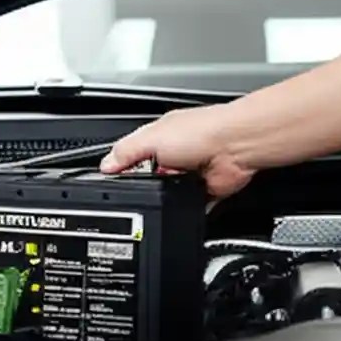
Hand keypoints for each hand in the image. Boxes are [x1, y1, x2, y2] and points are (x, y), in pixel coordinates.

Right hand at [98, 104, 256, 199]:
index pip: (133, 155)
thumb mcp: (151, 138)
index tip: (111, 180)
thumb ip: (126, 152)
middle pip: (150, 178)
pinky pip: (190, 206)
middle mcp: (176, 155)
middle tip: (142, 188)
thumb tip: (105, 165)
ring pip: (169, 195)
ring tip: (166, 192)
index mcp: (160, 138)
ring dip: (167, 197)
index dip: (121, 169)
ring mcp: (191, 174)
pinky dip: (186, 208)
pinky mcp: (205, 191)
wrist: (235, 146)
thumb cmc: (202, 131)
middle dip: (146, 186)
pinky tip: (182, 203)